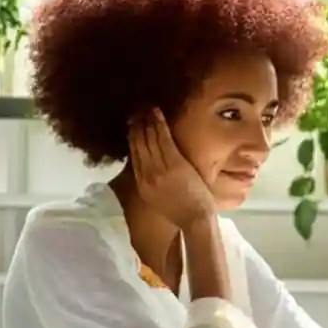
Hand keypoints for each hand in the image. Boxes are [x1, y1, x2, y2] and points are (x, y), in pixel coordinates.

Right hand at [128, 108, 216, 228]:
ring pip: (149, 139)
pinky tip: (157, 113)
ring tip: (145, 107)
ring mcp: (159, 169)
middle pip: (138, 144)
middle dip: (136, 125)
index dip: (132, 137)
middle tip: (136, 109)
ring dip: (146, 120)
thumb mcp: (159, 198)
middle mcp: (146, 175)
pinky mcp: (174, 164)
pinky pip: (163, 139)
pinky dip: (159, 124)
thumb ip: (152, 182)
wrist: (195, 220)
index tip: (131, 124)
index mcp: (142, 184)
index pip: (134, 155)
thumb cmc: (183, 212)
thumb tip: (150, 166)